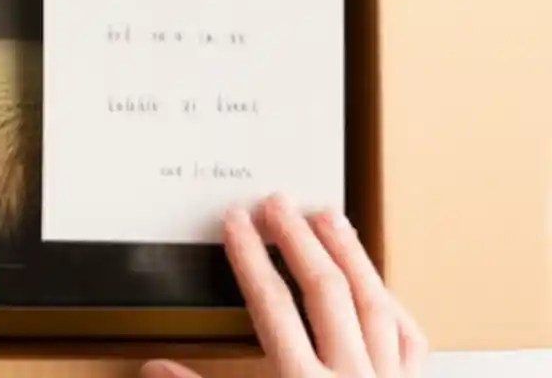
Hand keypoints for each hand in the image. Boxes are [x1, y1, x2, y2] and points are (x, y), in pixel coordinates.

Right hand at [142, 194, 427, 377]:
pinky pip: (408, 336)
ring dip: (348, 254)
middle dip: (296, 240)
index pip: (270, 305)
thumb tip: (155, 370)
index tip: (234, 223)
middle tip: (275, 203)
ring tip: (327, 217)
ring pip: (371, 301)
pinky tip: (377, 283)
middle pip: (323, 290)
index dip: (248, 258)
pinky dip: (390, 302)